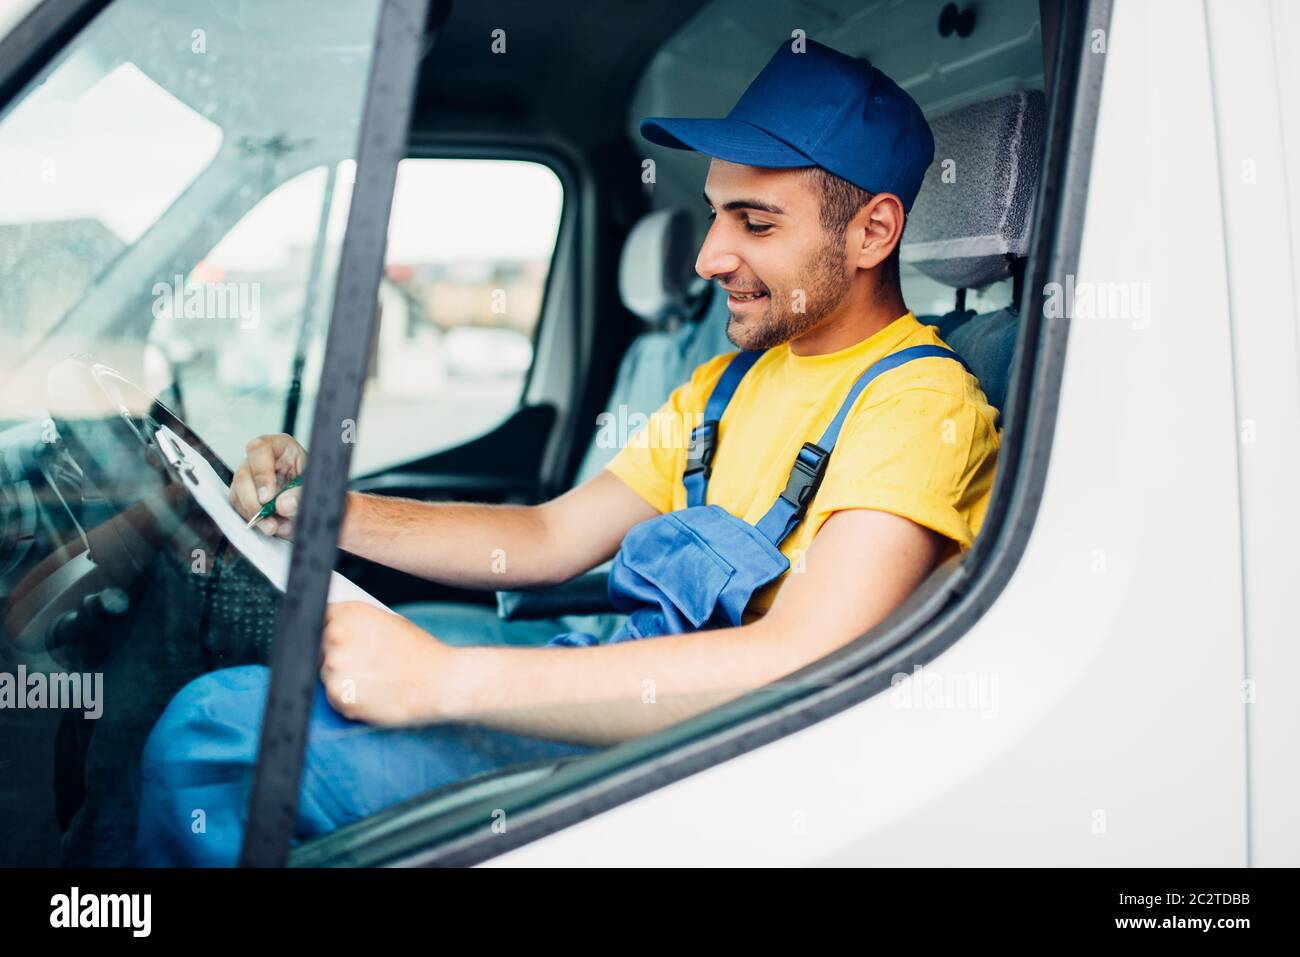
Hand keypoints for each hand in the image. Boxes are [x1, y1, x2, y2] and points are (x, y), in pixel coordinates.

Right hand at [229, 433, 306, 538]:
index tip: (268, 498)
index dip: (261, 475)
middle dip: (254, 503)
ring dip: (254, 516)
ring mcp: (250, 477)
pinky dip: (254, 521)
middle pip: (243, 476)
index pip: (259, 450)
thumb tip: (282, 505)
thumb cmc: (316, 483)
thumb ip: (301, 494)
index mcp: (279, 446)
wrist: (318, 497)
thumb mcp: (315, 485)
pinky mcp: (246, 495)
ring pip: (238, 495)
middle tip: (270, 523)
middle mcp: (260, 459)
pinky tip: (271, 527)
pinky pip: (240, 508)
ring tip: (274, 528)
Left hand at [319, 602, 457, 726]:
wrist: (440, 681)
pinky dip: (350, 701)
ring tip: (373, 681)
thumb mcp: (389, 622)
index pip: (319, 618)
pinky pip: (335, 699)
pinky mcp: (338, 696)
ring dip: (343, 680)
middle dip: (336, 657)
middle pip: (318, 649)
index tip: (336, 641)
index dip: (329, 632)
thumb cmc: (421, 653)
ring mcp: (335, 667)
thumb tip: (335, 630)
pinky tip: (374, 695)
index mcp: (349, 613)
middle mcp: (336, 636)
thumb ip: (358, 624)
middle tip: (364, 665)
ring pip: (327, 675)